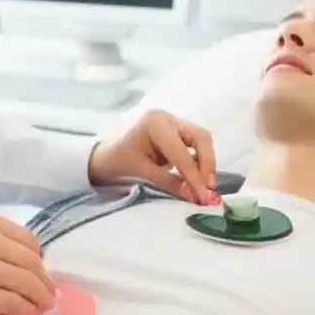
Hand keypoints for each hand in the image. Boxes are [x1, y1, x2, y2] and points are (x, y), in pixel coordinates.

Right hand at [0, 207, 56, 314]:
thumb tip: (15, 264)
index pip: (25, 238)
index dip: (37, 257)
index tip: (38, 270)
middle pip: (31, 260)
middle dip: (43, 279)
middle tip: (47, 292)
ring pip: (27, 281)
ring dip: (40, 297)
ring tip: (43, 306)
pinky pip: (13, 302)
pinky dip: (26, 310)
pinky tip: (28, 314)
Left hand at [87, 109, 218, 204]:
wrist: (106, 153)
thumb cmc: (119, 158)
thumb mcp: (142, 171)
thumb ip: (170, 183)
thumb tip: (195, 196)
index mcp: (155, 123)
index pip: (181, 152)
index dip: (194, 176)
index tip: (203, 196)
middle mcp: (168, 119)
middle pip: (201, 138)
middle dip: (207, 164)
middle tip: (209, 189)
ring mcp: (175, 123)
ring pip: (202, 141)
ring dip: (206, 164)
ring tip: (204, 187)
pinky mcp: (178, 132)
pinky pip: (195, 146)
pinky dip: (199, 162)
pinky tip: (198, 179)